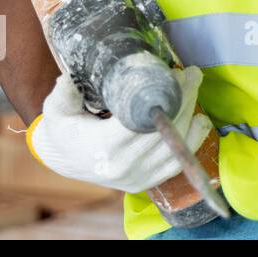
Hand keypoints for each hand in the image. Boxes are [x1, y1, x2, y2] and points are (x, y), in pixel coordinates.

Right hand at [27, 66, 211, 193]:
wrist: (66, 158)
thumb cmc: (64, 128)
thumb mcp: (57, 109)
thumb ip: (64, 94)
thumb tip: (68, 78)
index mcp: (103, 147)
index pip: (142, 120)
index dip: (162, 96)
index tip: (174, 74)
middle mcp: (123, 166)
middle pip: (163, 130)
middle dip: (183, 99)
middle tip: (192, 74)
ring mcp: (137, 177)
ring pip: (174, 146)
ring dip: (191, 114)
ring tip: (195, 88)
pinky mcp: (146, 182)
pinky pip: (176, 163)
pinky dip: (192, 140)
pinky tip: (199, 118)